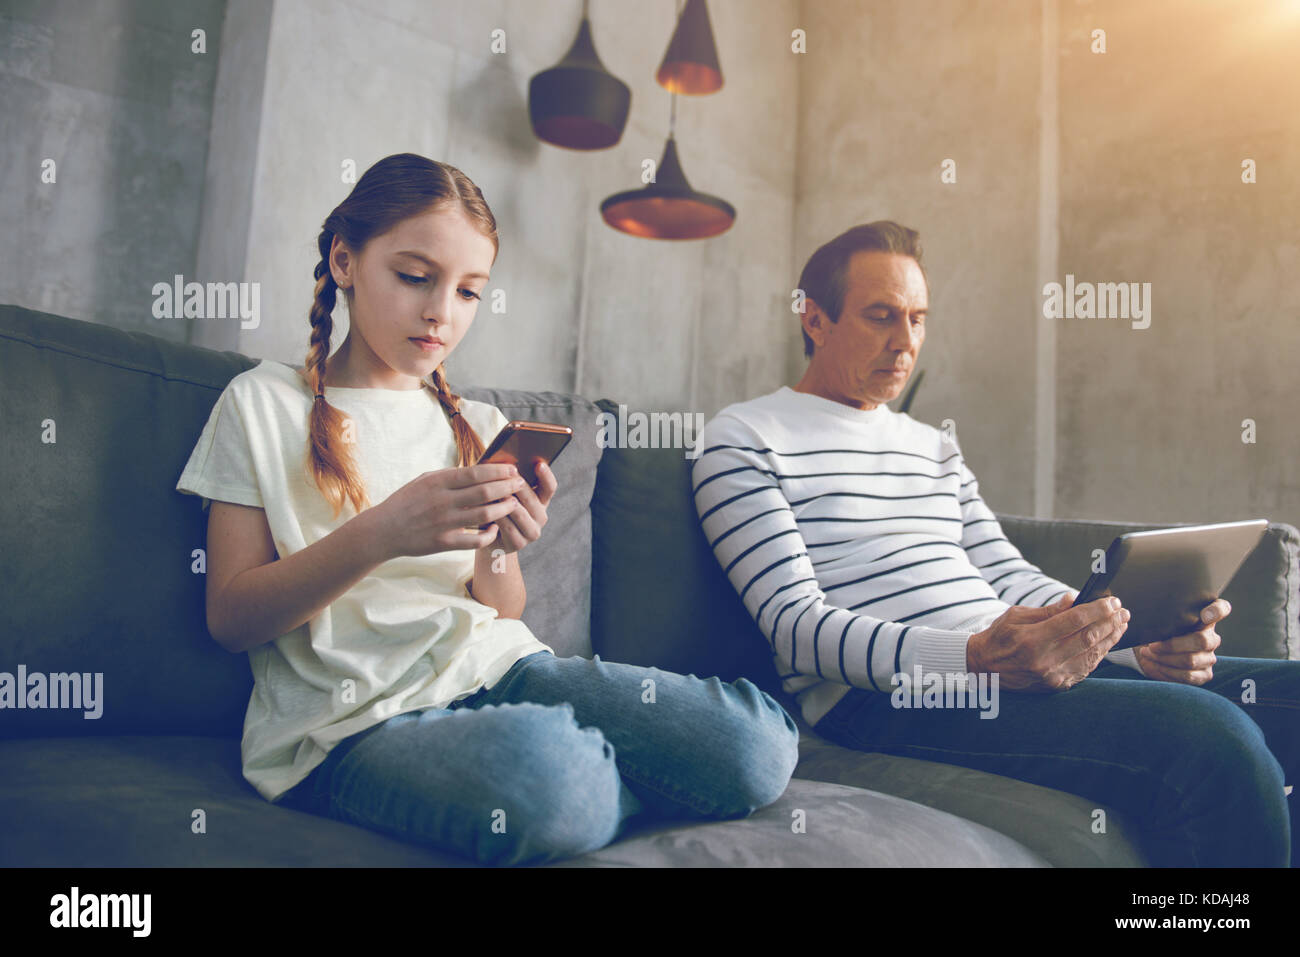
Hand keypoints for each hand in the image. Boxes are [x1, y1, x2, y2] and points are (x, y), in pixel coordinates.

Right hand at [365, 463, 526, 560]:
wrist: (383, 530)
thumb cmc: (407, 501)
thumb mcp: (425, 480)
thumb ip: (450, 476)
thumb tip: (480, 470)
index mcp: (438, 482)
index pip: (475, 473)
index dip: (498, 471)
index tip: (513, 470)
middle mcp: (442, 501)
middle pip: (485, 492)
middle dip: (507, 487)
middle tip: (520, 484)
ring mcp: (444, 523)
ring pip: (484, 515)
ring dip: (504, 508)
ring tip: (514, 503)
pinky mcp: (444, 543)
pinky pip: (474, 540)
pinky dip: (489, 535)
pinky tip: (495, 529)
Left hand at [488, 460, 557, 554]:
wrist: (488, 539)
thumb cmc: (495, 507)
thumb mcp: (503, 492)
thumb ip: (508, 479)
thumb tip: (503, 458)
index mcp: (541, 501)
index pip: (550, 487)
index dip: (546, 476)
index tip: (538, 464)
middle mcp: (541, 517)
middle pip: (533, 499)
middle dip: (518, 486)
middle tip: (508, 475)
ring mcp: (532, 532)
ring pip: (520, 513)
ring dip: (506, 502)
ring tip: (494, 491)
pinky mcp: (519, 544)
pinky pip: (509, 528)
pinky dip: (498, 518)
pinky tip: (487, 510)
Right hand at [966, 591, 1129, 691]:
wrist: (984, 668)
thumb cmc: (999, 637)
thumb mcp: (1016, 616)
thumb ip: (1048, 610)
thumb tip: (1074, 599)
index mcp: (1032, 639)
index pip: (1074, 620)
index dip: (1097, 610)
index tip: (1112, 601)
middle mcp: (1044, 659)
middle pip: (1087, 637)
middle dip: (1110, 622)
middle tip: (1123, 611)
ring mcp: (1052, 675)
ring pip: (1091, 654)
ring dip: (1110, 638)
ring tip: (1121, 625)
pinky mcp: (1056, 685)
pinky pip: (1085, 668)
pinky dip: (1099, 654)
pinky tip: (1107, 643)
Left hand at [1132, 599, 1227, 685]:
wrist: (1149, 653)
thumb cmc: (1155, 631)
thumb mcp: (1157, 620)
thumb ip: (1161, 614)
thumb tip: (1147, 615)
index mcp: (1203, 618)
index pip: (1221, 609)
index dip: (1216, 612)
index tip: (1204, 615)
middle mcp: (1211, 637)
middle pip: (1201, 641)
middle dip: (1172, 645)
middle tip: (1152, 645)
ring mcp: (1209, 657)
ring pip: (1191, 660)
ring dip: (1164, 659)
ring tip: (1147, 654)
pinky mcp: (1204, 674)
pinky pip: (1188, 676)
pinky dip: (1167, 671)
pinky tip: (1155, 664)